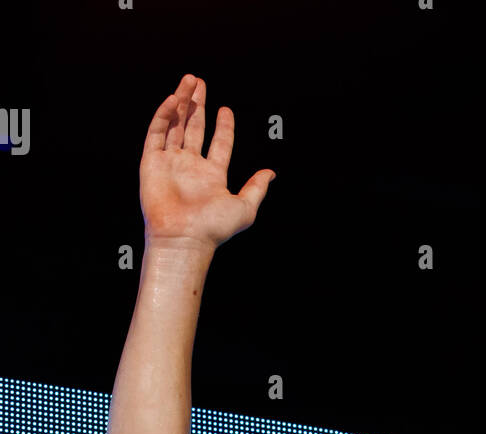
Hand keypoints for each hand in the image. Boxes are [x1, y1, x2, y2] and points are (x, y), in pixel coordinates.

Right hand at [140, 73, 274, 250]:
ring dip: (182, 102)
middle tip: (199, 82)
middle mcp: (190, 167)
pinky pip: (157, 132)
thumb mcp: (245, 207)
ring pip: (175, 125)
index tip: (226, 109)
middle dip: (198, 105)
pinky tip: (175, 99)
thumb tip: (271, 172)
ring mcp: (170, 163)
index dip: (223, 127)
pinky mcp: (151, 162)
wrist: (184, 237)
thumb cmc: (214, 228)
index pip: (218, 144)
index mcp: (212, 176)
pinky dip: (165, 115)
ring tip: (189, 80)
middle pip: (194, 128)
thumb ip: (257, 187)